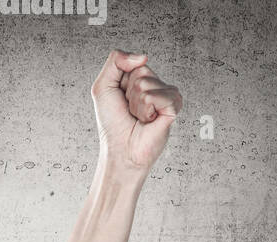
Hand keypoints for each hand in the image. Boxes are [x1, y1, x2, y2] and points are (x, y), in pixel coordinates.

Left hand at [91, 49, 182, 178]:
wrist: (120, 150)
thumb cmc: (112, 123)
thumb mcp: (102, 87)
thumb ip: (115, 61)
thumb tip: (143, 56)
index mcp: (141, 79)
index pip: (133, 63)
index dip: (119, 82)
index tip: (120, 100)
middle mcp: (156, 85)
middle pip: (140, 71)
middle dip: (128, 92)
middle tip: (130, 111)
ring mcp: (167, 94)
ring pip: (146, 83)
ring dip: (135, 104)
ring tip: (138, 118)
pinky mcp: (174, 105)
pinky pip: (155, 96)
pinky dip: (145, 109)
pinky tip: (148, 121)